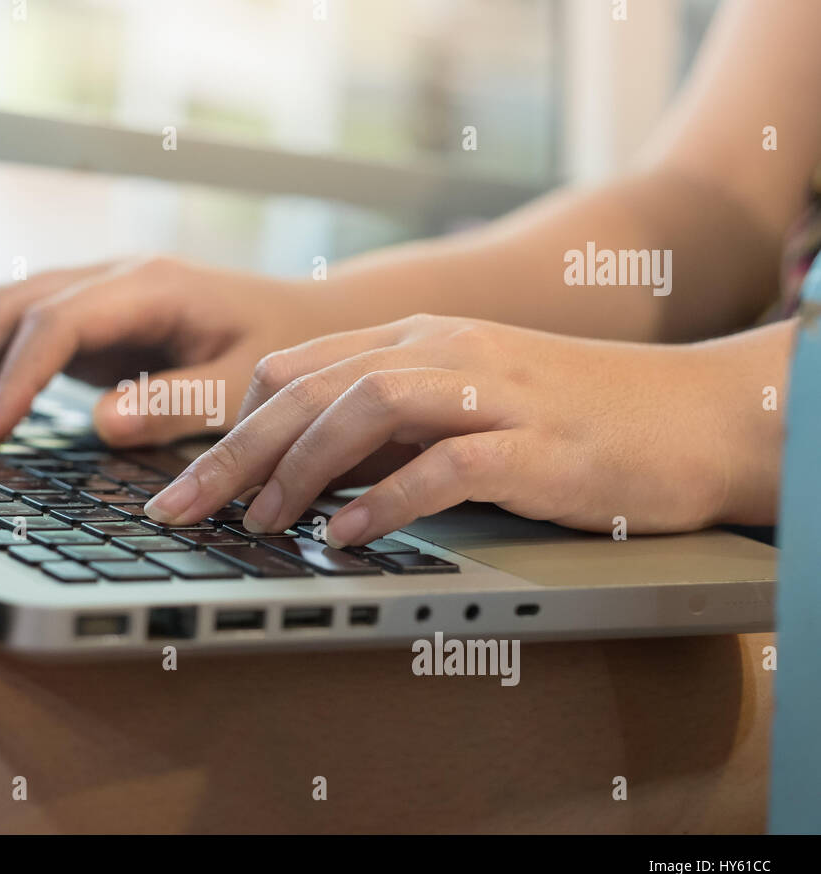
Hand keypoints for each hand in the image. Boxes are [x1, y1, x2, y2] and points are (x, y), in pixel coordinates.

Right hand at [0, 256, 349, 446]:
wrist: (301, 319)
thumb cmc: (278, 351)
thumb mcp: (245, 385)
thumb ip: (177, 404)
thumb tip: (100, 423)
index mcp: (150, 287)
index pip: (57, 323)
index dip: (15, 379)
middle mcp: (112, 279)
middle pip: (10, 302)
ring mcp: (96, 294)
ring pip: (3, 305)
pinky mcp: (89, 320)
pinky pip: (19, 326)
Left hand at [145, 314, 785, 544]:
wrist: (694, 412)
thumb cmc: (571, 416)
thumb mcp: (464, 402)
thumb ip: (388, 423)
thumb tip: (305, 470)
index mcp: (416, 338)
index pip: (294, 370)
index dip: (229, 426)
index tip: (186, 481)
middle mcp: (442, 351)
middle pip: (307, 389)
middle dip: (230, 453)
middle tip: (178, 511)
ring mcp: (489, 391)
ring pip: (363, 408)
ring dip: (297, 470)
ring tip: (258, 524)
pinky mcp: (533, 442)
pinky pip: (443, 465)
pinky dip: (385, 500)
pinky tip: (345, 535)